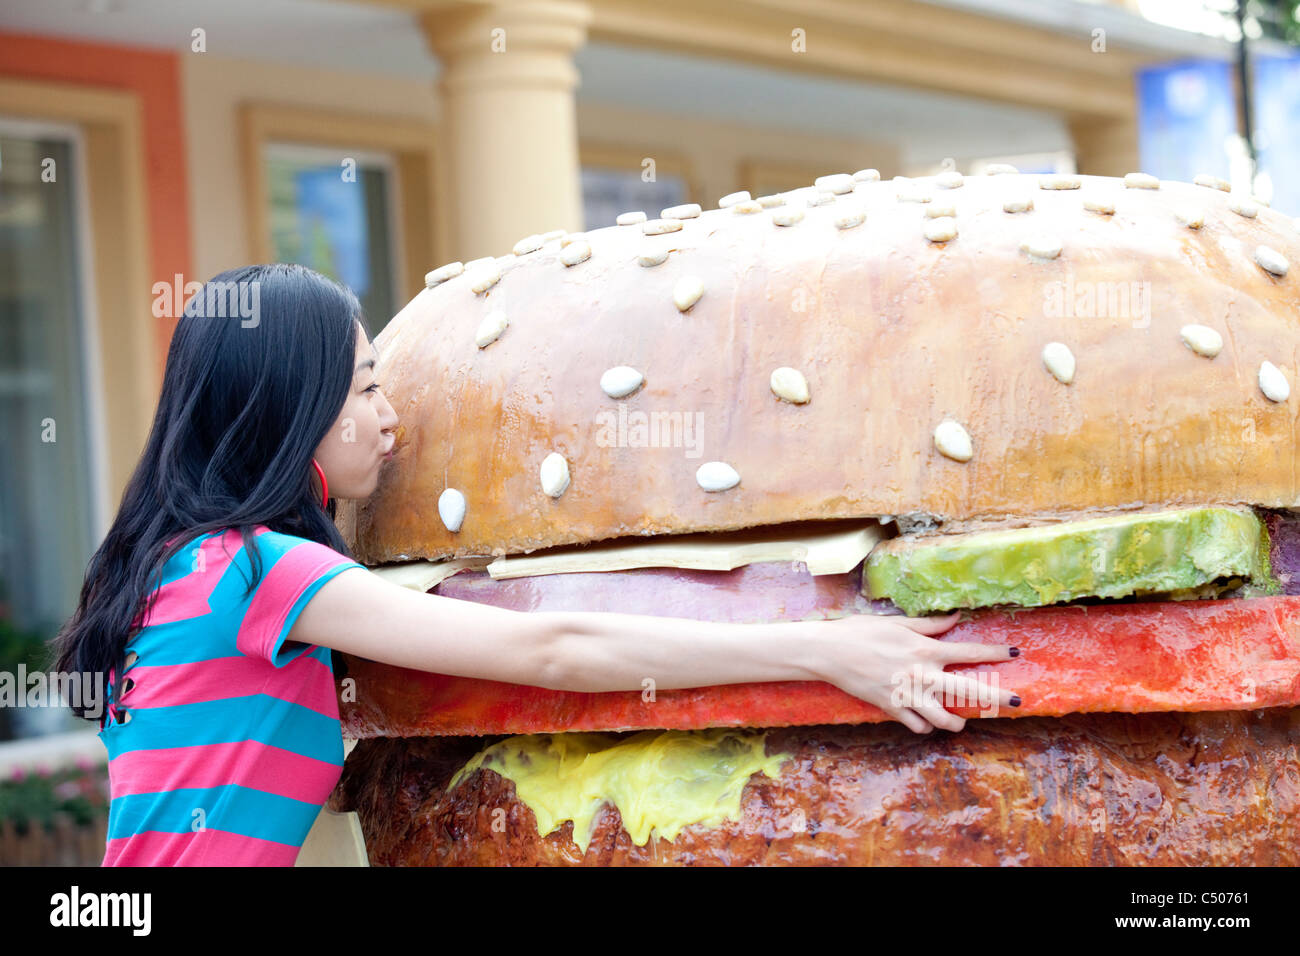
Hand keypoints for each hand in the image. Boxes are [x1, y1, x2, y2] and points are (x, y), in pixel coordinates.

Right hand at [814, 611, 1020, 733]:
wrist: (830, 651)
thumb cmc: (862, 631)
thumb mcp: (897, 623)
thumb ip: (929, 625)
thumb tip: (956, 617)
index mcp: (926, 649)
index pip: (970, 651)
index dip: (995, 651)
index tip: (1015, 653)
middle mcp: (923, 674)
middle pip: (969, 689)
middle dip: (997, 696)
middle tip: (1018, 702)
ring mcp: (908, 694)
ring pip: (944, 718)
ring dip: (956, 722)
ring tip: (960, 722)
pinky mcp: (892, 708)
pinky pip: (917, 725)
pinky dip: (923, 726)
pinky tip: (924, 722)